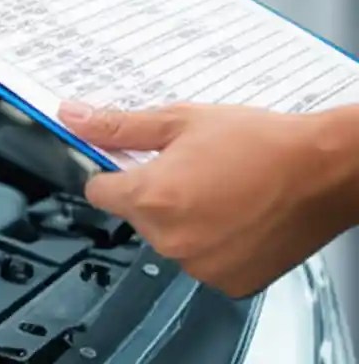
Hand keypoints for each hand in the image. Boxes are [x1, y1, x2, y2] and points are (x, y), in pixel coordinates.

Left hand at [59, 101, 358, 297]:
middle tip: (193, 168)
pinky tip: (237, 215)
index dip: (114, 172)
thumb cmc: (262, 143)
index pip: (98, 191)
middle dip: (155, 192)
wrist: (325, 171)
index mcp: (151, 198)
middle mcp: (170, 239)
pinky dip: (213, 242)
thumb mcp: (180, 121)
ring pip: (169, 239)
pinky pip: (202, 261)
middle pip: (135, 215)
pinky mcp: (229, 282)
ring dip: (185, 218)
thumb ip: (120, 126)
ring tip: (222, 189)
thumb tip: (75, 118)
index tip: (130, 162)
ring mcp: (200, 265)